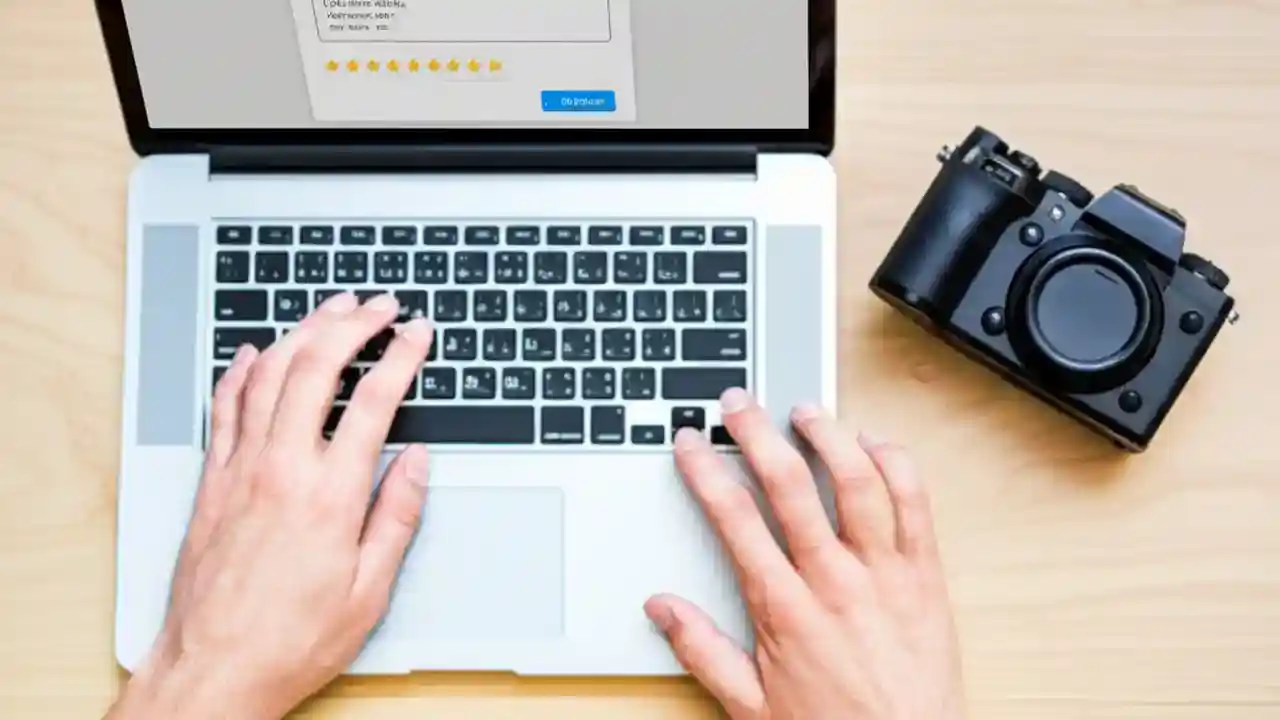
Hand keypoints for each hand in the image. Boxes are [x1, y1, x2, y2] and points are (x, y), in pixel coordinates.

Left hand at [107, 293, 433, 719]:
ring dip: (302, 332)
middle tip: (379, 306)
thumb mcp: (370, 590)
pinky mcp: (211, 482)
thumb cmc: (291, 639)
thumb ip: (397, 517)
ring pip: (268, 374)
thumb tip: (416, 463)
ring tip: (330, 310)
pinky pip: (224, 407)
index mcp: (330, 495)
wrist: (213, 669)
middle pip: (316, 368)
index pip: (373, 401)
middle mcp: (281, 469)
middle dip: (353, 324)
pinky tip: (256, 351)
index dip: (401, 356)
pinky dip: (241, 370)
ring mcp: (240, 470)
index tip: (418, 333)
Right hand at [645, 389, 964, 719]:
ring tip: (804, 410)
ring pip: (857, 481)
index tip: (689, 443)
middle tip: (737, 403)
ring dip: (828, 435)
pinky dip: (895, 464)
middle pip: (789, 484)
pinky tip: (875, 444)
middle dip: (756, 433)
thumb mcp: (750, 706)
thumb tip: (660, 608)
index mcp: (784, 608)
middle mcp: (834, 580)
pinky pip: (914, 503)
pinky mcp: (925, 575)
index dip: (706, 473)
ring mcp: (884, 573)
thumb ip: (702, 650)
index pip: (734, 520)